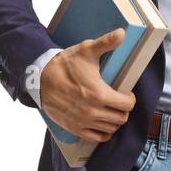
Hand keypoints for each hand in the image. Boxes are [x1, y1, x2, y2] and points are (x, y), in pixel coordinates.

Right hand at [40, 28, 136, 142]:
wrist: (40, 78)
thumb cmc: (65, 64)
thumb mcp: (86, 50)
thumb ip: (106, 42)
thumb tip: (122, 33)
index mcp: (99, 94)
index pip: (127, 105)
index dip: (130, 98)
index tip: (126, 93)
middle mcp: (93, 111)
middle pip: (121, 118)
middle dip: (124, 110)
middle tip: (120, 101)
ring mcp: (83, 121)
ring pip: (110, 129)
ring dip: (114, 120)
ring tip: (112, 110)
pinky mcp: (74, 128)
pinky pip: (97, 138)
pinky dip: (104, 133)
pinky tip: (103, 124)